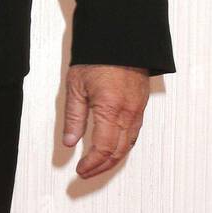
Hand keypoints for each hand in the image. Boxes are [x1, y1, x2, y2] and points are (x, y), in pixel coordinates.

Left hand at [62, 64, 149, 178]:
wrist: (120, 40)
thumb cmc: (98, 58)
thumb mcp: (76, 86)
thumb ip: (73, 117)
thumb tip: (70, 141)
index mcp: (110, 110)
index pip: (102, 149)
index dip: (92, 163)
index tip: (81, 169)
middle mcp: (128, 113)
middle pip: (117, 152)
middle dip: (102, 166)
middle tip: (87, 172)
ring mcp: (137, 111)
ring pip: (128, 145)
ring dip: (114, 159)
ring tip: (98, 165)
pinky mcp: (141, 106)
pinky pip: (134, 134)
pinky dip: (124, 147)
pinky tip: (114, 149)